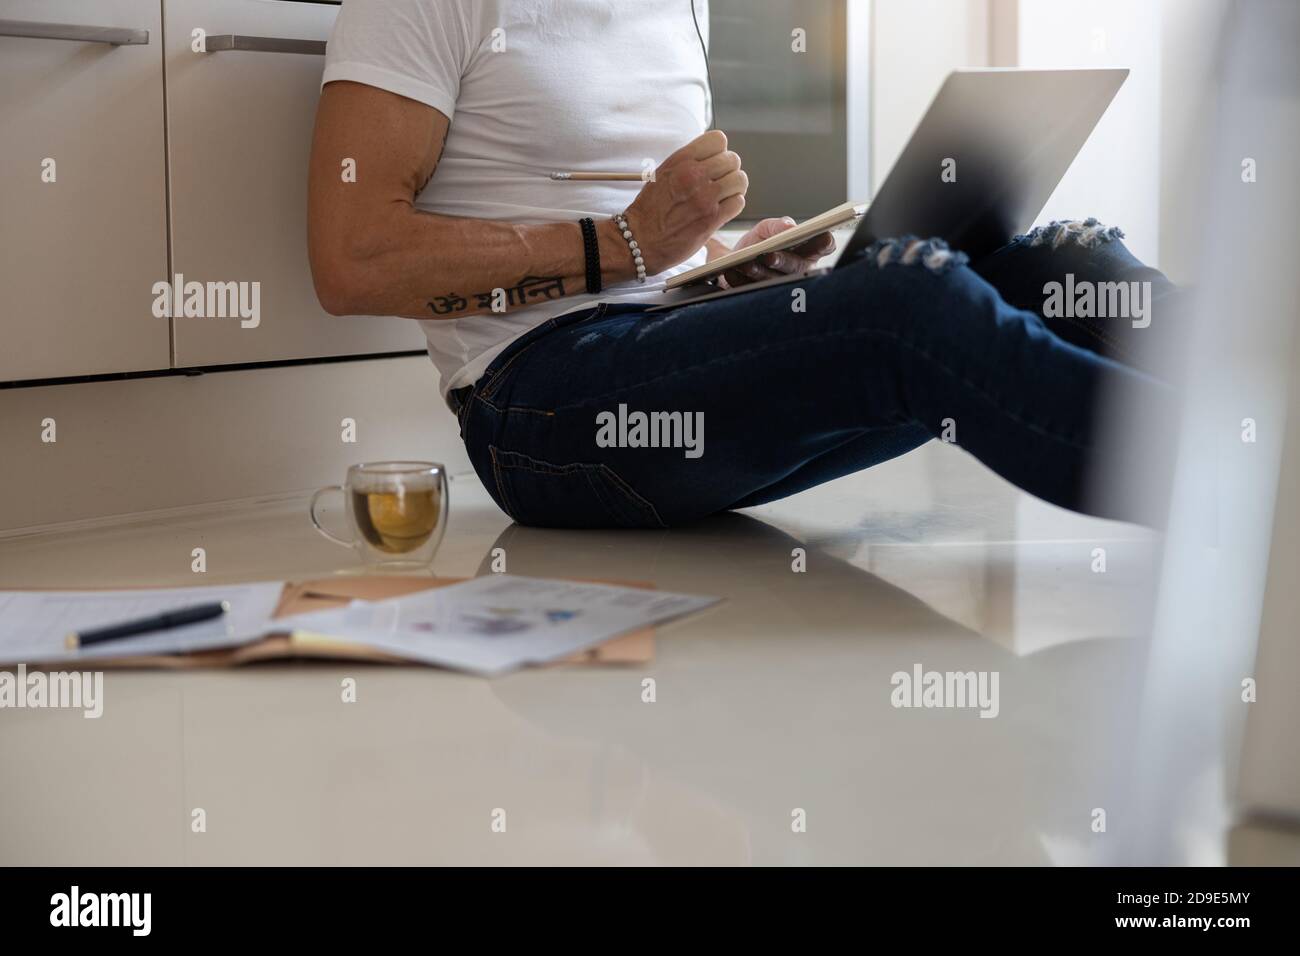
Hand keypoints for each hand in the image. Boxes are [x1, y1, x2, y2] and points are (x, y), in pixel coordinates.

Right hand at [622, 130, 747, 274]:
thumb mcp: (663, 173)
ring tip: (723, 195)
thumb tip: (712, 156)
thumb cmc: (649, 208)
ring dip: (734, 188)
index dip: (719, 151)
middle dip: (729, 171)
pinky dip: (733, 205)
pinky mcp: (712, 219)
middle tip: (720, 182)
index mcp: (681, 160)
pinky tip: (722, 209)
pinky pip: (738, 202)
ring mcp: (705, 197)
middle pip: (733, 160)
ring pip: (740, 180)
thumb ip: (688, 162)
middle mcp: (694, 175)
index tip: (714, 162)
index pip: (718, 139)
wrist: (639, 239)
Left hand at [719, 217, 836, 288]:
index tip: (822, 235)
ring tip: (745, 263)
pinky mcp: (761, 297)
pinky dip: (740, 280)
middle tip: (769, 256)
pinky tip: (731, 272)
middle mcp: (800, 270)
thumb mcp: (767, 229)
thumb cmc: (759, 242)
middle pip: (797, 267)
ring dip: (758, 272)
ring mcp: (782, 285)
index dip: (825, 241)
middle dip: (783, 261)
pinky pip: (752, 289)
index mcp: (808, 250)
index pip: (825, 245)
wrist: (734, 261)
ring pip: (774, 280)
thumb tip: (790, 227)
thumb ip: (778, 225)